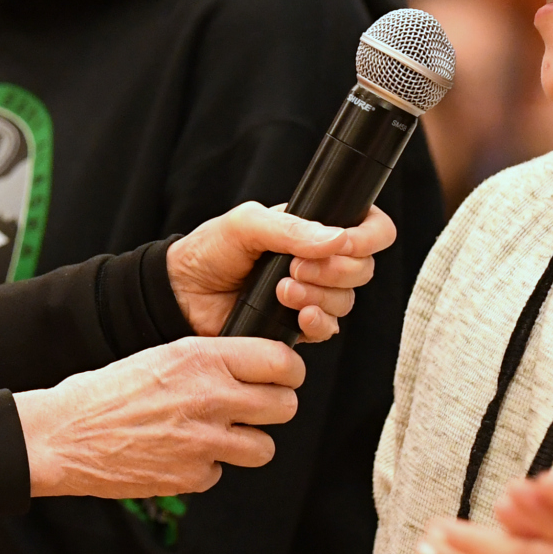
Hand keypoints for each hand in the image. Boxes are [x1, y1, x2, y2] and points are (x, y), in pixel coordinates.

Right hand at [15, 336, 304, 498]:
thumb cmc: (107, 392)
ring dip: (246, 443)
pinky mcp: (193, 476)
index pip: (281, 361)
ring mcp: (204, 441)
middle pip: (285, 406)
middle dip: (274, 408)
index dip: (288, 371)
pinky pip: (221, 472)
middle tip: (255, 409)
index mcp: (203, 358)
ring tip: (216, 435)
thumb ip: (211, 361)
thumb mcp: (162, 356)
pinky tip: (179, 453)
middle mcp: (210, 397)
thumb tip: (252, 369)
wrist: (65, 435)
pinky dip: (206, 466)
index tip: (282, 377)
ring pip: (264, 447)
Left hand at [165, 202, 396, 340]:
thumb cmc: (210, 250)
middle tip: (295, 268)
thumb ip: (292, 228)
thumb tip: (338, 239)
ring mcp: (311, 294)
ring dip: (320, 296)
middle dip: (336, 270)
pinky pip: (329, 329)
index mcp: (314, 228)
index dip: (368, 237)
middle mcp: (319, 260)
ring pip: (347, 300)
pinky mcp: (298, 325)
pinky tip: (298, 316)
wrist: (182, 293)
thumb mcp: (247, 225)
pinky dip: (318, 322)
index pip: (370, 227)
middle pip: (363, 269)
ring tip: (283, 290)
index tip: (344, 243)